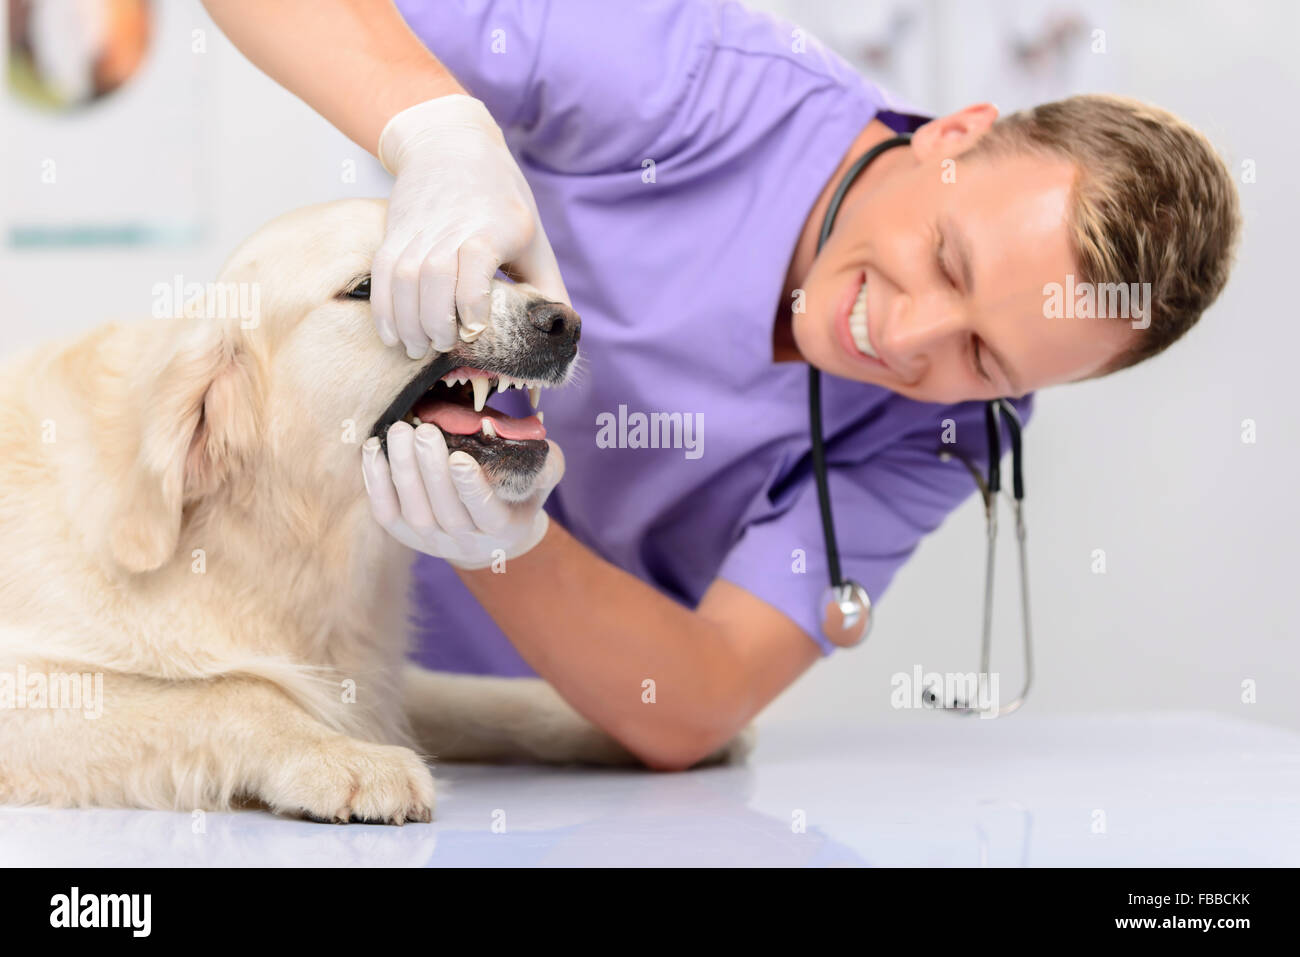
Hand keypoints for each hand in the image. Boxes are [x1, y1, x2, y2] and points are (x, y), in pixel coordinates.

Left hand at [361, 423, 564, 569]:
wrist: (489, 532)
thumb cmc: (517, 493)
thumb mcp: (542, 479)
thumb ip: (547, 464)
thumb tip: (538, 440)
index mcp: (503, 528)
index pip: (485, 513)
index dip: (471, 490)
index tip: (461, 458)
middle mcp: (465, 541)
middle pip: (444, 512)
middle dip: (430, 471)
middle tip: (423, 431)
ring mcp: (431, 541)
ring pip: (413, 511)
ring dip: (403, 471)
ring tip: (400, 432)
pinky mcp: (404, 534)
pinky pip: (386, 512)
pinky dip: (377, 482)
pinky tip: (374, 449)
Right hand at [371, 95, 567, 358]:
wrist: (451, 144)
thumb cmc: (502, 201)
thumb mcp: (534, 239)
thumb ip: (548, 288)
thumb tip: (563, 333)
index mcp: (496, 225)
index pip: (476, 258)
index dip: (472, 298)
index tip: (474, 329)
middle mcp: (455, 223)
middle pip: (434, 273)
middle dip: (436, 319)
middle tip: (444, 347)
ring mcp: (421, 227)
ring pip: (404, 275)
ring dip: (408, 319)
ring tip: (418, 348)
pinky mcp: (395, 230)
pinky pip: (383, 271)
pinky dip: (384, 307)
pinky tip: (394, 335)